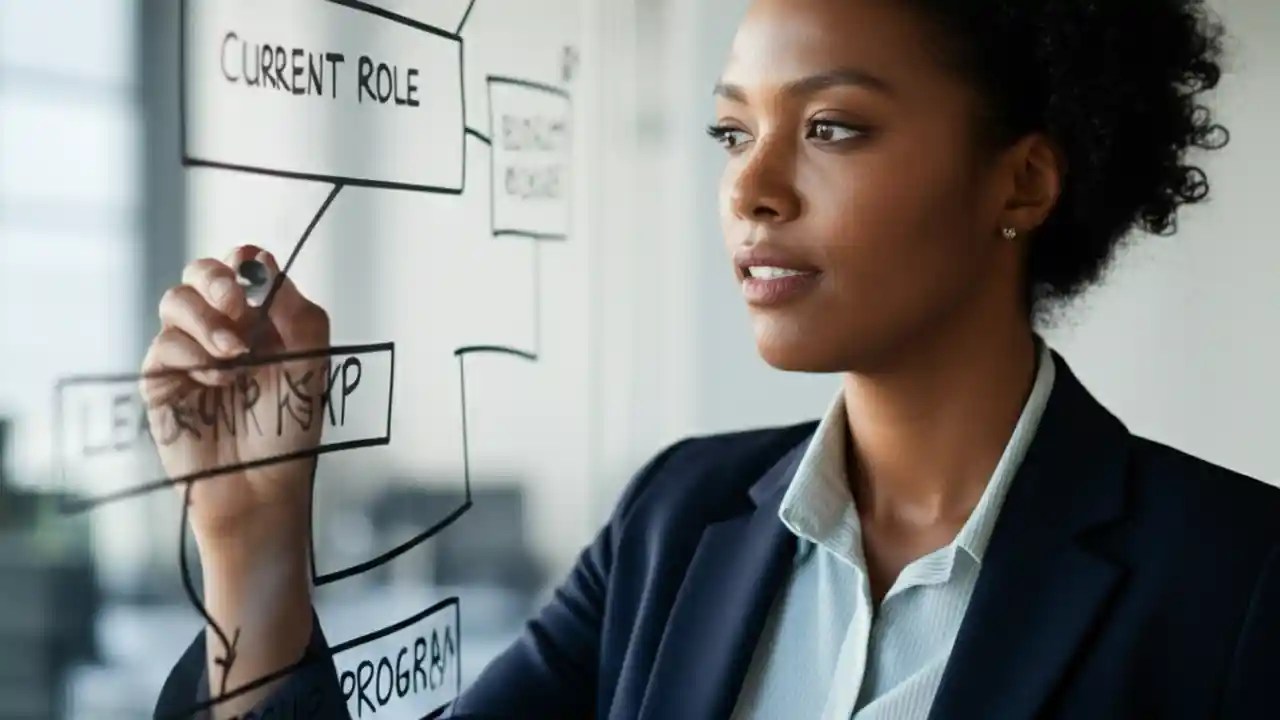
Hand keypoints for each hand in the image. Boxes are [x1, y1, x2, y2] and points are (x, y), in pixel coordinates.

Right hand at [141, 245, 329, 545]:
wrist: (261, 487)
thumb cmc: (291, 432)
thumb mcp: (311, 367)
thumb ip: (298, 314)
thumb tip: (263, 263)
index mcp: (262, 321)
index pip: (244, 270)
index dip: (244, 261)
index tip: (250, 266)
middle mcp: (223, 330)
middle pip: (200, 274)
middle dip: (215, 279)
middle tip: (236, 305)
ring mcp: (189, 353)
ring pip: (176, 302)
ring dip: (207, 322)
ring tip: (236, 356)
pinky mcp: (162, 380)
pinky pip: (163, 345)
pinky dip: (193, 355)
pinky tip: (220, 380)